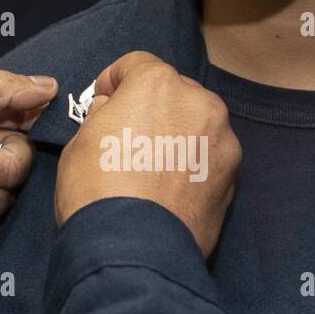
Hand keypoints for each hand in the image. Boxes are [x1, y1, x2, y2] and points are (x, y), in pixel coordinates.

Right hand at [53, 51, 239, 256]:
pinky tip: (169, 188)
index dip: (115, 80)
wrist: (132, 250)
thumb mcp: (81, 139)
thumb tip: (114, 111)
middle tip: (128, 136)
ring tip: (151, 166)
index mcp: (157, 84)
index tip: (105, 99)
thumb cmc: (97, 189)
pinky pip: (209, 157)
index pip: (136, 63)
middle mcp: (199, 103)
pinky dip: (192, 163)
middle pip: (173, 92)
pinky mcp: (234, 178)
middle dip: (151, 107)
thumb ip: (105, 114)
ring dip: (177, 134)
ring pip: (196, 124)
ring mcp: (222, 141)